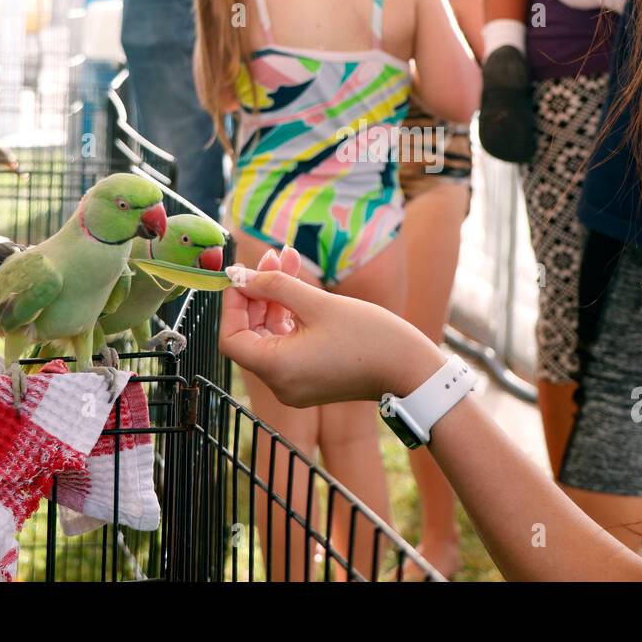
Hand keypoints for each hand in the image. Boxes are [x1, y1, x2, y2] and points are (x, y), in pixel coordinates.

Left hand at [220, 245, 444, 408]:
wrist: (411, 369)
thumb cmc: (369, 337)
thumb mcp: (317, 303)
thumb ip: (275, 286)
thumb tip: (240, 276)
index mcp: (277, 368)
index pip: (231, 337)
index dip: (232, 304)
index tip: (242, 275)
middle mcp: (280, 383)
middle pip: (251, 334)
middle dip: (258, 293)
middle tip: (273, 257)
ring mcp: (295, 384)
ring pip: (271, 336)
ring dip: (276, 300)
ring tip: (290, 260)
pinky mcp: (311, 379)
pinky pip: (289, 346)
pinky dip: (290, 317)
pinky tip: (301, 287)